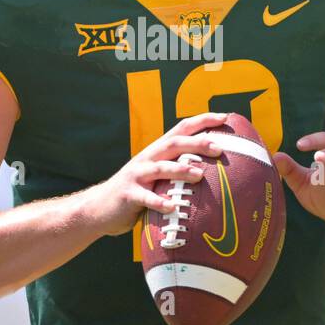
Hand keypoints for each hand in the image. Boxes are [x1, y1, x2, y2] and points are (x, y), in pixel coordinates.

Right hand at [83, 112, 225, 237]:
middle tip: (219, 148)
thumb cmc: (137, 192)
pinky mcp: (128, 195)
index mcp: (157, 151)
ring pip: (160, 168)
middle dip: (197, 143)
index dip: (203, 121)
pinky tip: (172, 207)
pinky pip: (145, 198)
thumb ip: (177, 171)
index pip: (182, 128)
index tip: (225, 117)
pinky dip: (159, 202)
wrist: (99, 207)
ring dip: (180, 170)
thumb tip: (214, 171)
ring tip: (198, 175)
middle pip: (174, 144)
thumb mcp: (157, 177)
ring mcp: (136, 175)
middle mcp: (147, 158)